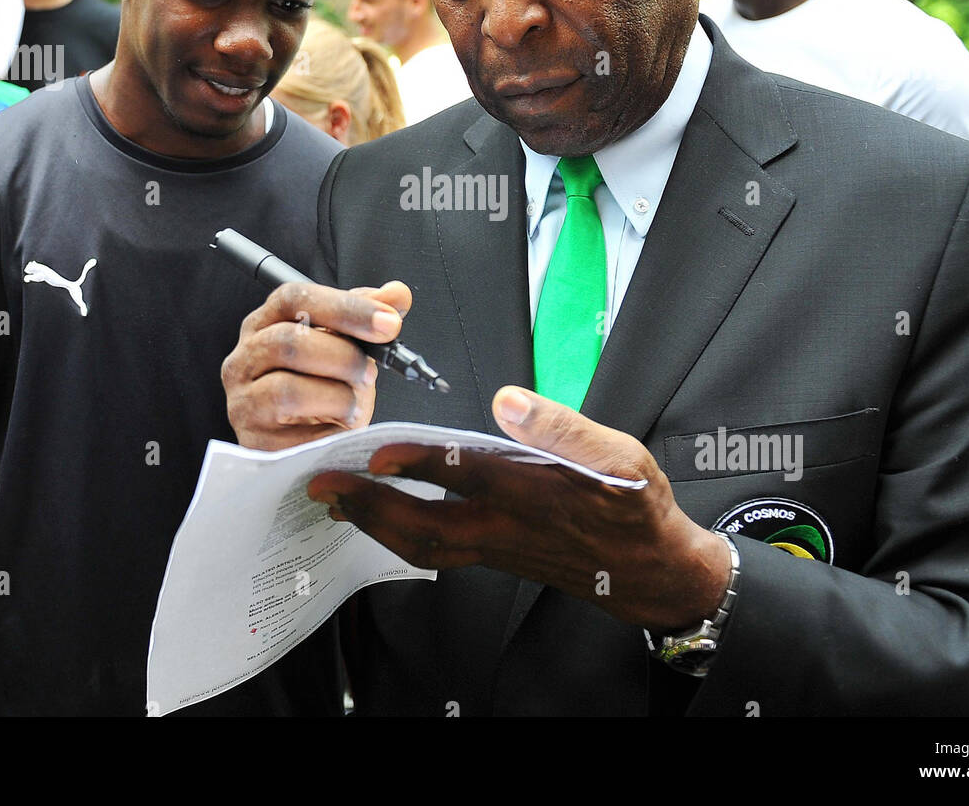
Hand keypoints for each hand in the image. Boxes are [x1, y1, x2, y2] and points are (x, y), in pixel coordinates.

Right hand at [222, 280, 411, 449]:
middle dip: (344, 358)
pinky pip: (294, 438)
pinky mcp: (252, 441)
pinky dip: (328, 432)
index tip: (388, 324)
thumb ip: (368, 318)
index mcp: (266, 323)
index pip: (295, 298)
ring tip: (353, 405)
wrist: (308, 444)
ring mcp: (243, 401)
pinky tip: (338, 430)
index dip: (346, 307)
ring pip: (287, 390)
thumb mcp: (348, 348)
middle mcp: (245, 358)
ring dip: (337, 397)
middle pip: (289, 342)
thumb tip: (396, 294)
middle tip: (370, 372)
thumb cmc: (323, 389)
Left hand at [306, 385, 730, 631]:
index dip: (422, 465)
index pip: (470, 477)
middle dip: (370, 508)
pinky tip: (376, 516)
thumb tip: (509, 400)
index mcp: (540, 495)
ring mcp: (497, 549)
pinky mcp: (493, 556)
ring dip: (374, 524)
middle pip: (427, 527)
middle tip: (322, 486)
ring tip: (333, 501)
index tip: (378, 452)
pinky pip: (434, 551)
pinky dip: (396, 534)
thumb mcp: (623, 457)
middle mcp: (509, 528)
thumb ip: (564, 428)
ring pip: (424, 546)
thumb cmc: (634, 507)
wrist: (646, 569)